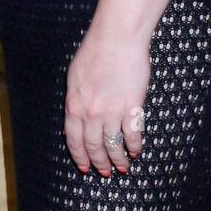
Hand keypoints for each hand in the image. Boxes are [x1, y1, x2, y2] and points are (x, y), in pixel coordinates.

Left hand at [65, 13, 152, 175]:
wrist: (117, 38)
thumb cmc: (95, 51)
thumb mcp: (75, 76)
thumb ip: (74, 100)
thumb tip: (73, 122)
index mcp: (74, 105)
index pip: (74, 140)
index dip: (80, 157)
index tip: (85, 167)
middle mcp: (91, 113)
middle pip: (94, 147)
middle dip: (100, 163)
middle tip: (106, 172)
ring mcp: (112, 111)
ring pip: (114, 145)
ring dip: (118, 160)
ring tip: (122, 167)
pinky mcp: (132, 107)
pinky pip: (133, 134)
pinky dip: (135, 146)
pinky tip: (136, 151)